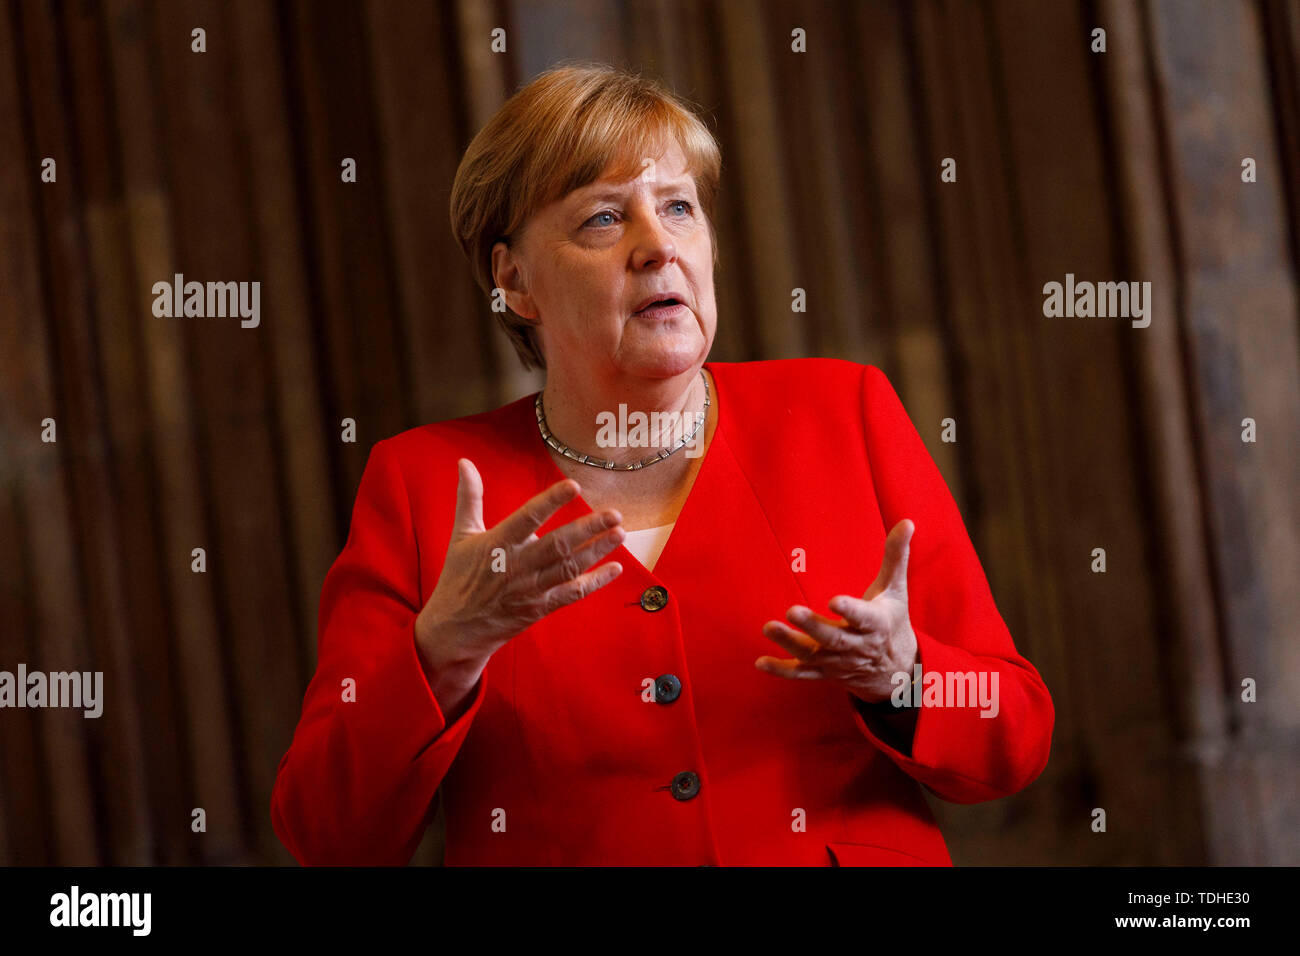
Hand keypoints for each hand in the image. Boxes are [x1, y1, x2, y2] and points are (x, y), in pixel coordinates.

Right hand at [416, 459, 624, 673]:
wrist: (456, 630)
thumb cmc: (459, 578)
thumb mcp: (461, 535)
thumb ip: (469, 497)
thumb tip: (465, 463)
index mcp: (497, 544)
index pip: (528, 518)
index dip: (551, 501)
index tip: (574, 486)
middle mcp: (517, 566)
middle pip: (557, 545)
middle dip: (588, 529)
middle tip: (614, 514)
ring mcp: (531, 589)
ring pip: (569, 568)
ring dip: (597, 551)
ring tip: (620, 533)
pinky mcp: (540, 608)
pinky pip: (572, 594)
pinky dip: (595, 582)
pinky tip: (615, 568)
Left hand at [756, 518, 918, 703]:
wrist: (895, 670)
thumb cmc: (892, 621)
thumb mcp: (896, 590)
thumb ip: (896, 556)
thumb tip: (907, 522)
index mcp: (876, 623)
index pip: (863, 617)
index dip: (850, 610)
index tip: (834, 600)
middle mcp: (856, 646)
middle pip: (833, 638)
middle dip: (812, 627)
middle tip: (791, 611)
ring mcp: (838, 662)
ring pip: (813, 655)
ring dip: (790, 643)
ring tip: (768, 628)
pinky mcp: (825, 672)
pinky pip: (802, 673)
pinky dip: (782, 670)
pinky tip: (760, 662)